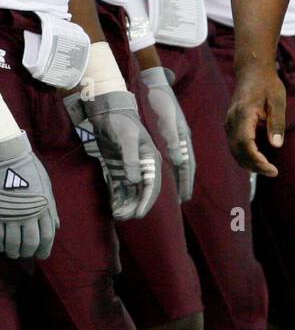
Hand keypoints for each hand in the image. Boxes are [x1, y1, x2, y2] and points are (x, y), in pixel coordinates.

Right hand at [0, 132, 58, 258]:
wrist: (10, 155)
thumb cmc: (29, 170)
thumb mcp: (46, 187)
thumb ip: (51, 208)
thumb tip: (57, 226)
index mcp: (44, 207)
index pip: (47, 236)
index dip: (45, 249)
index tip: (42, 255)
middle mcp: (29, 213)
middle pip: (30, 242)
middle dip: (28, 252)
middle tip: (25, 254)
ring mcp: (11, 213)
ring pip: (12, 243)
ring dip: (13, 251)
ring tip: (12, 252)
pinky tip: (1, 245)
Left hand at [64, 90, 160, 219]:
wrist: (107, 112)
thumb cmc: (120, 122)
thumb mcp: (127, 138)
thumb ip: (131, 159)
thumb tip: (135, 181)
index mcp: (151, 158)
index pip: (152, 184)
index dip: (147, 200)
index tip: (139, 214)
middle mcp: (144, 166)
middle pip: (144, 192)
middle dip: (136, 206)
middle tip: (126, 217)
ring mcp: (130, 169)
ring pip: (132, 192)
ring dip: (127, 204)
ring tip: (118, 215)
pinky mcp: (118, 169)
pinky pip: (120, 188)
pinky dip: (118, 198)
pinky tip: (114, 207)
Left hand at [139, 68, 195, 202]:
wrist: (154, 82)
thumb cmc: (160, 100)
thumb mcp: (167, 120)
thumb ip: (173, 140)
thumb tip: (179, 161)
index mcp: (183, 138)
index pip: (187, 165)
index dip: (186, 182)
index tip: (185, 198)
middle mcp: (181, 139)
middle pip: (186, 165)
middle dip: (185, 182)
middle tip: (183, 199)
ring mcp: (175, 136)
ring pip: (179, 161)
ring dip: (178, 176)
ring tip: (176, 189)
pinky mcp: (166, 133)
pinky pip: (171, 154)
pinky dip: (171, 166)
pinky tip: (165, 171)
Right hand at [226, 69, 286, 176]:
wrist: (251, 71)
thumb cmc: (267, 84)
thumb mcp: (277, 101)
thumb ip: (276, 123)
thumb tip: (276, 145)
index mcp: (243, 114)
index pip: (245, 144)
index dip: (256, 160)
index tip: (272, 169)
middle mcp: (232, 120)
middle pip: (238, 151)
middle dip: (254, 165)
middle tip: (273, 172)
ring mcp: (229, 123)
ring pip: (234, 150)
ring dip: (249, 163)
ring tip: (267, 169)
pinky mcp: (231, 125)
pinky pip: (234, 145)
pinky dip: (244, 156)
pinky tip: (258, 160)